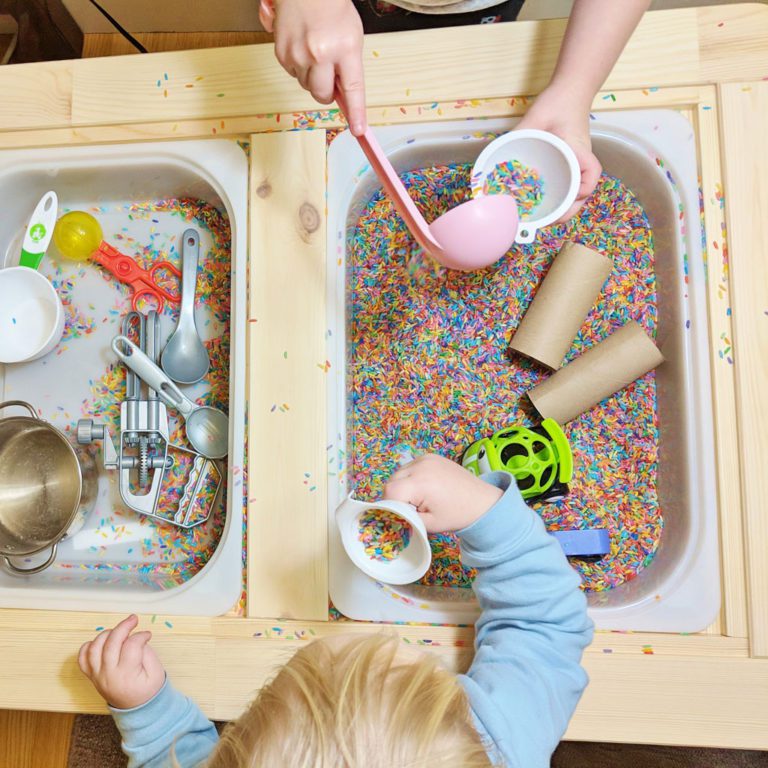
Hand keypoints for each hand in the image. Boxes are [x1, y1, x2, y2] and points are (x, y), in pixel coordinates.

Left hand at [78, 614, 164, 709]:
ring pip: (94, 648)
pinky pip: (83, 659)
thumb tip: (136, 637)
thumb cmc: (148, 691)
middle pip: (111, 643)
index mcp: (126, 675)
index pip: (131, 645)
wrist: (137, 709)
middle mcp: (108, 675)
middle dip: (123, 626)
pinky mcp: (93, 676)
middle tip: (133, 619)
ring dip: (106, 634)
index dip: (141, 635)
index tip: (147, 635)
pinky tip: (102, 642)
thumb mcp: (156, 672)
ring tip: (118, 631)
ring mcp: (97, 676)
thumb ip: (146, 652)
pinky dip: (89, 647)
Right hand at [269, 0, 366, 134]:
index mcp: (345, 47)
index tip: (359, 129)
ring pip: (306, 86)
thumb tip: (344, 97)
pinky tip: (302, 48)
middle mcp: (320, 53)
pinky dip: (299, 66)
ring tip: (315, 51)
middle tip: (330, 75)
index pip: (353, 88)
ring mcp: (298, 54)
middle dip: (327, 92)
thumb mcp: (352, 36)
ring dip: (312, 77)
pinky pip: (293, 74)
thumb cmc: (331, 8)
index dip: (356, 112)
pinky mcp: (282, 53)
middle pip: (323, 95)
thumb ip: (349, 67)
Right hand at [383, 454, 503, 532]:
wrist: (482, 502)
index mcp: (420, 483)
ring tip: (420, 498)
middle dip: (397, 496)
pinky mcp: (430, 456)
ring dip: (403, 486)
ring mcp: (425, 458)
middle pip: (392, 481)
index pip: (389, 491)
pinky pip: (410, 467)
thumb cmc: (457, 515)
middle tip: (413, 509)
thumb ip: (405, 519)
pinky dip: (411, 477)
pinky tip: (425, 487)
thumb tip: (390, 516)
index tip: (403, 515)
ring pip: (399, 473)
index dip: (391, 506)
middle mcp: (420, 465)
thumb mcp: (428, 524)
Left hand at [516, 84, 601, 220]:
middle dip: (565, 213)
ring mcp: (578, 165)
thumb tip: (497, 153)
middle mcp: (582, 162)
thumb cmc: (558, 102)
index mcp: (579, 150)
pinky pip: (568, 186)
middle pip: (582, 195)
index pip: (591, 176)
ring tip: (540, 219)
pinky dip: (558, 198)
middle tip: (543, 223)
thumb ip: (519, 133)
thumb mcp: (536, 118)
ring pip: (575, 194)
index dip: (579, 194)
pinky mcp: (570, 165)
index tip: (563, 206)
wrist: (570, 90)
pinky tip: (540, 204)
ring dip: (562, 208)